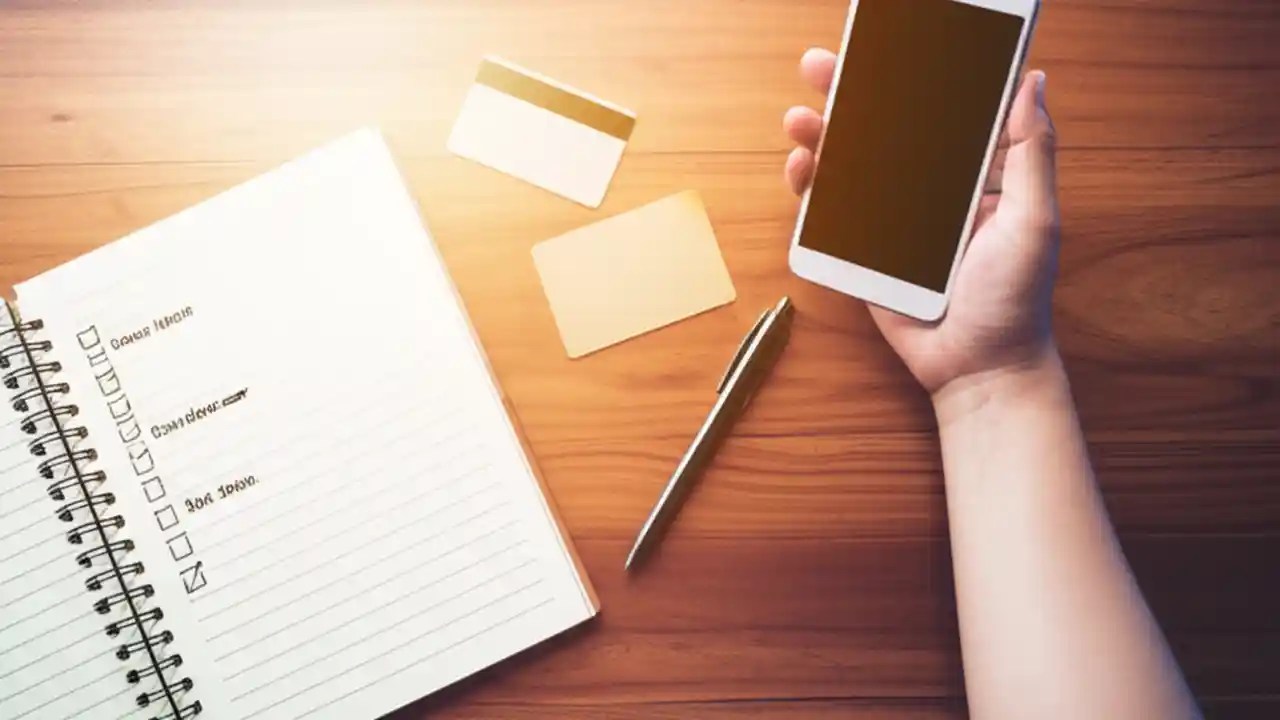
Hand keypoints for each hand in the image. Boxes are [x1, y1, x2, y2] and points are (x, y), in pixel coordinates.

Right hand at [784, 48, 1061, 398]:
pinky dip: (814, 188)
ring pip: (853, 166)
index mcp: (977, 174)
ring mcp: (897, 221)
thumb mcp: (1035, 220)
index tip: (891, 44)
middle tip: (820, 65)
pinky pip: (835, 213)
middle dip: (852, 95)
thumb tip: (1033, 80)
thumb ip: (1031, 150)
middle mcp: (934, 190)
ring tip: (800, 117)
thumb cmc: (1017, 300)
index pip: (943, 111)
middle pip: (887, 130)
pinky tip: (804, 167)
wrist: (978, 368)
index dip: (916, 76)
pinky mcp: (868, 252)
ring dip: (824, 136)